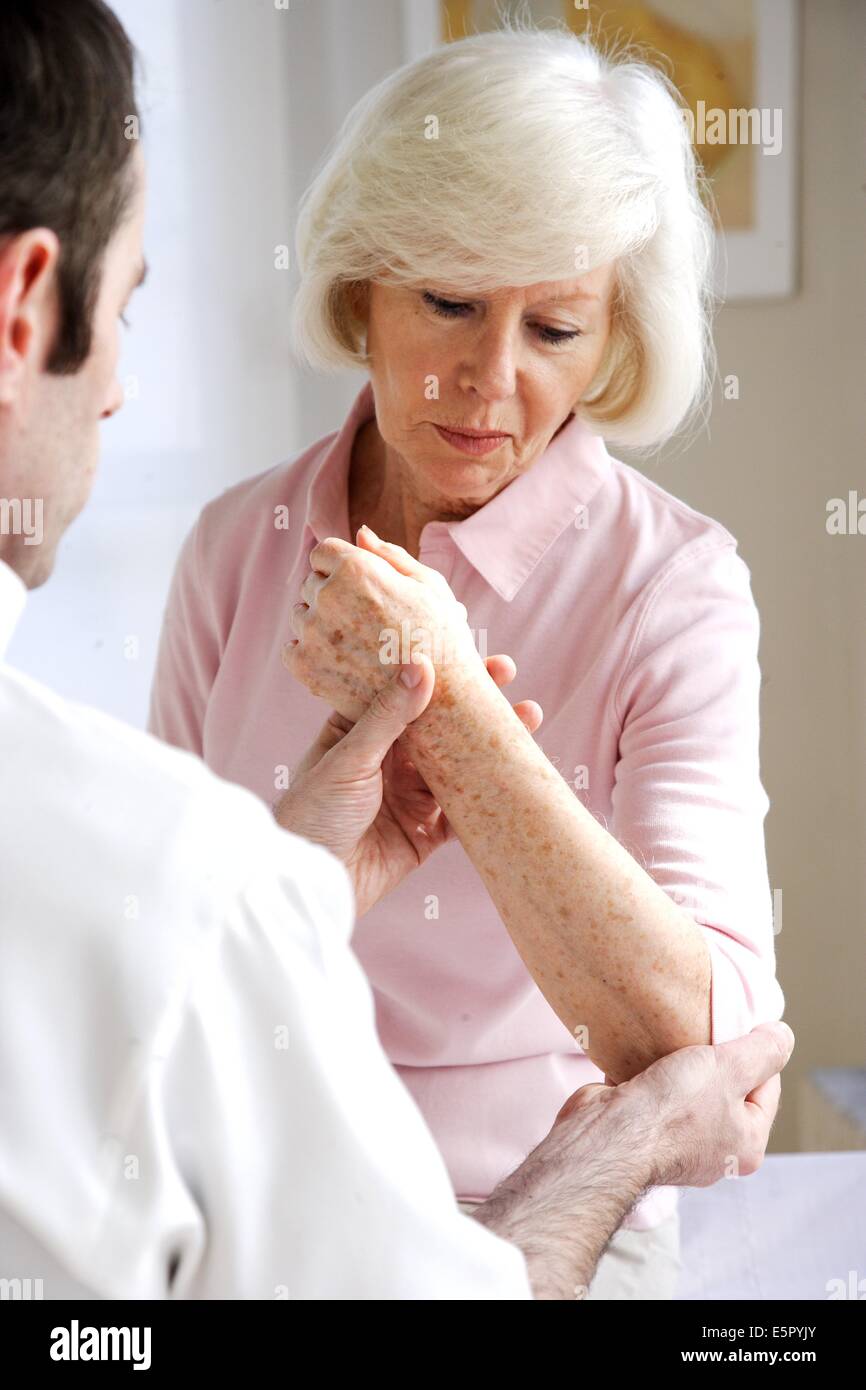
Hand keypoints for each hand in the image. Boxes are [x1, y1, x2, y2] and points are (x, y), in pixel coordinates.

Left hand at [278, 653, 542, 915]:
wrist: (313, 881)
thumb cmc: (312, 812)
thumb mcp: (349, 757)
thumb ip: (387, 716)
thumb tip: (421, 666)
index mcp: (362, 732)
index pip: (404, 691)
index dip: (436, 670)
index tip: (466, 649)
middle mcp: (389, 759)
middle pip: (440, 724)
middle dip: (474, 700)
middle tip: (507, 674)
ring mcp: (410, 794)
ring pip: (461, 762)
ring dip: (491, 742)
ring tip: (526, 716)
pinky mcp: (426, 832)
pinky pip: (465, 810)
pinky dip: (490, 794)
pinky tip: (517, 772)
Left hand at [283, 526, 485, 722]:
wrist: (440, 708)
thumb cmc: (443, 642)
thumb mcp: (429, 587)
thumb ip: (390, 556)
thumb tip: (361, 533)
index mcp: (357, 568)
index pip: (324, 552)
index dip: (343, 568)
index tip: (363, 589)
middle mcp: (328, 596)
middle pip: (313, 584)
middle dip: (333, 596)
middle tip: (368, 621)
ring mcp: (312, 633)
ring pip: (301, 616)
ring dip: (321, 625)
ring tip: (358, 645)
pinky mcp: (304, 666)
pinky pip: (293, 649)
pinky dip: (311, 655)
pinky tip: (342, 664)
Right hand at [553, 1021, 794, 1187]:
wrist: (607, 1135)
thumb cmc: (673, 1109)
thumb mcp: (730, 1068)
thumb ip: (763, 1051)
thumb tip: (783, 1036)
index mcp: (746, 1145)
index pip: (766, 1086)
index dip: (752, 1052)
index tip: (730, 1030)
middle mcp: (714, 1151)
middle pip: (726, 1087)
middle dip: (712, 1057)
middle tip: (700, 1036)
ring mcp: (675, 1144)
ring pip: (689, 1089)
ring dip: (679, 1064)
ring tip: (671, 1041)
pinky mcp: (641, 1132)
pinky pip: (655, 1094)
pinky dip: (650, 1074)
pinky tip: (643, 1054)